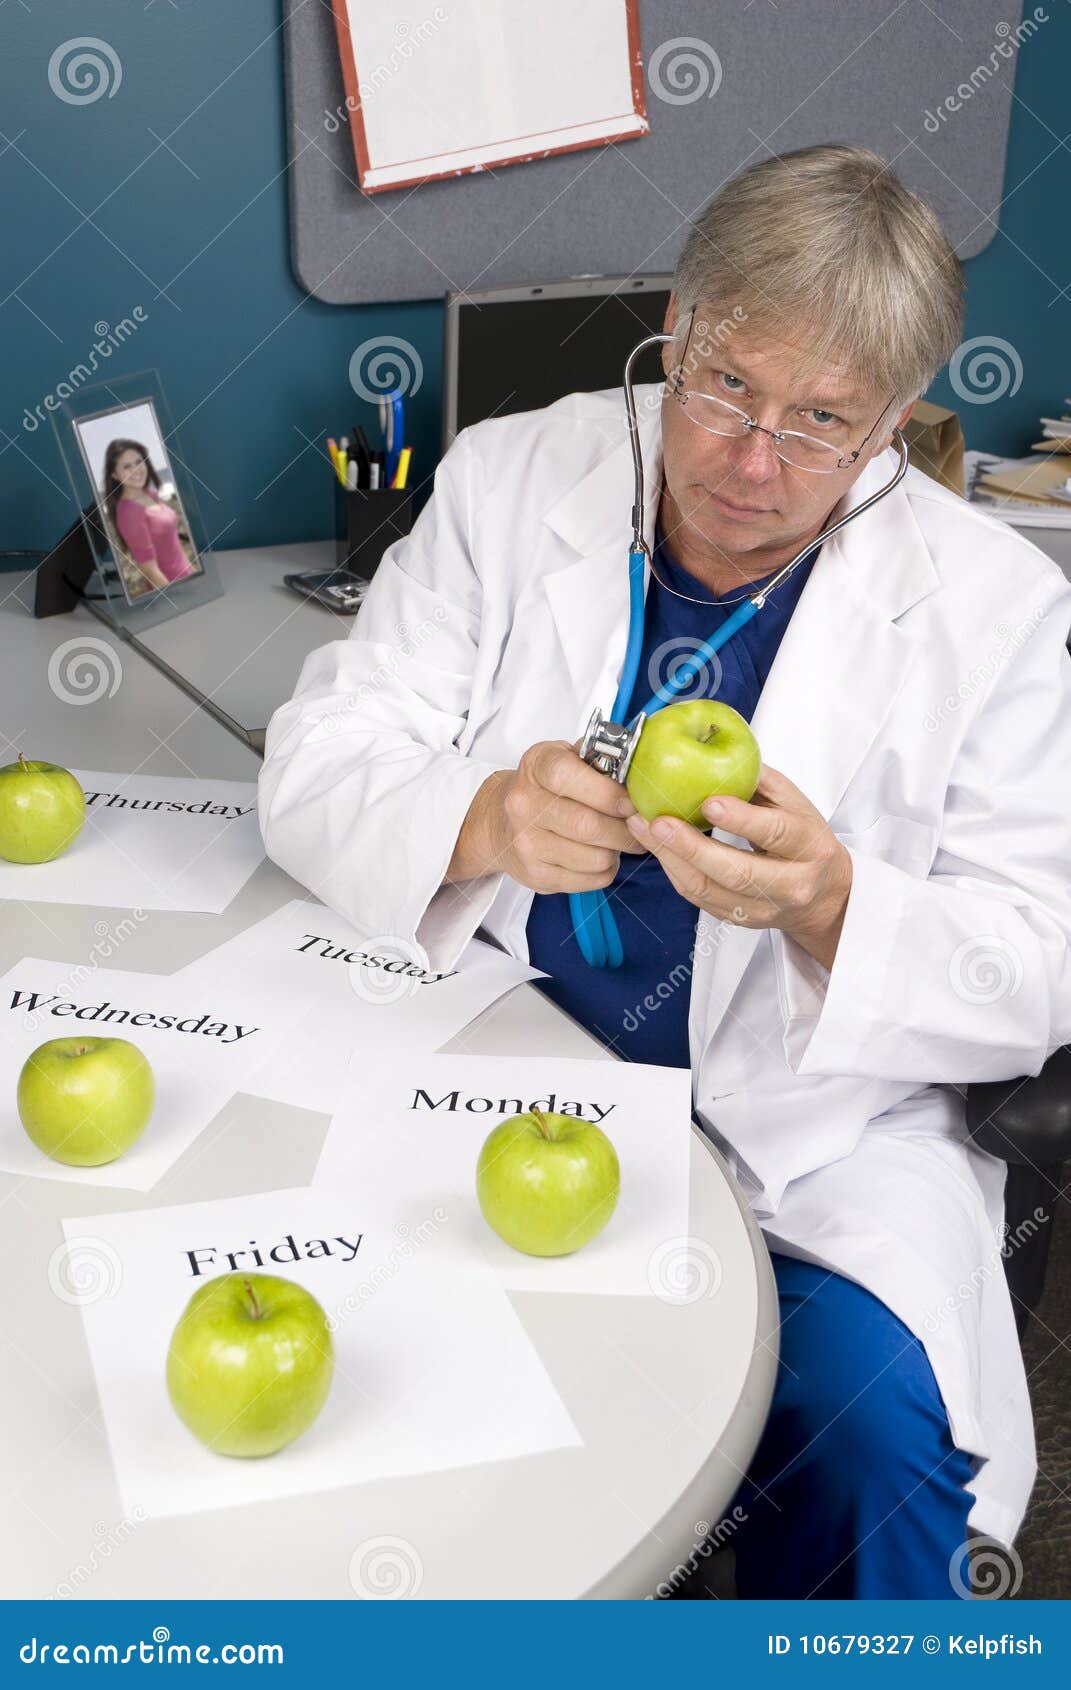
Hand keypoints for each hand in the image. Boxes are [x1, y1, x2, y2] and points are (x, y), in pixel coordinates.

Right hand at [446, 740, 643, 893]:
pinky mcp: (536, 875)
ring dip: (617, 851)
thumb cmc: (544, 787)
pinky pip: (591, 880)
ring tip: (617, 840)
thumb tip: (637, 776)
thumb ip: (597, 760)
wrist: (500, 823)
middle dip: (625, 829)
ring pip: (595, 858)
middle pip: (588, 825)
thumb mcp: (563, 757)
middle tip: (639, 826)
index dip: (608, 792)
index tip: (630, 801)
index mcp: (535, 767)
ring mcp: (526, 844)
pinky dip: (606, 870)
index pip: (569, 777)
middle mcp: (523, 806)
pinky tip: (600, 855)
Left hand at [625, 763, 852, 970]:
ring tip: (643, 828)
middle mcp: (789, 884)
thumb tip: (719, 751)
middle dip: (692, 848)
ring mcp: (762, 908)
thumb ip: (762, 782)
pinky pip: (698, 898)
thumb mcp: (797, 805)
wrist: (823, 897)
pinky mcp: (738, 919)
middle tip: (658, 821)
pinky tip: (656, 847)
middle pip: (737, 873)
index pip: (777, 834)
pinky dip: (673, 870)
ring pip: (709, 890)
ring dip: (670, 859)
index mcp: (809, 847)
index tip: (709, 803)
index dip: (742, 819)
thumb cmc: (805, 841)